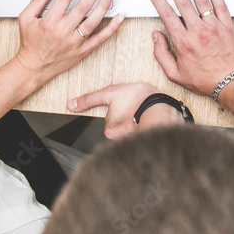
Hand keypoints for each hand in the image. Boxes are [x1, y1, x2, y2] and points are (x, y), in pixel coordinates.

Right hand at [14, 0, 124, 85]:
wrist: (33, 68)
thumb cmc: (30, 43)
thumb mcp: (26, 18)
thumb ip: (38, 0)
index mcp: (50, 21)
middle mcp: (64, 31)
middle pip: (83, 5)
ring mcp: (75, 41)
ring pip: (94, 20)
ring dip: (104, 4)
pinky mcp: (83, 50)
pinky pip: (101, 38)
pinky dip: (112, 27)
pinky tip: (119, 16)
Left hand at [68, 83, 184, 137]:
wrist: (162, 107)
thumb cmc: (138, 99)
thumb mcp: (111, 93)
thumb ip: (89, 99)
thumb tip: (70, 105)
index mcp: (109, 129)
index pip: (110, 119)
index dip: (119, 109)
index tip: (128, 105)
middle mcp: (119, 139)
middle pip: (121, 125)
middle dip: (128, 116)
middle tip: (136, 107)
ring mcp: (133, 140)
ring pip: (132, 129)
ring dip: (138, 120)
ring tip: (144, 110)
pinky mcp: (147, 140)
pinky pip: (143, 132)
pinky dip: (146, 124)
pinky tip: (151, 117)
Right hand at [148, 0, 233, 98]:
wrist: (233, 83)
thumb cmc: (207, 80)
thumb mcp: (176, 74)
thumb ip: (162, 54)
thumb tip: (156, 37)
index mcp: (183, 42)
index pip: (167, 14)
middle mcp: (198, 32)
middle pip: (182, 2)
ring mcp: (214, 27)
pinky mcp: (227, 26)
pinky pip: (220, 4)